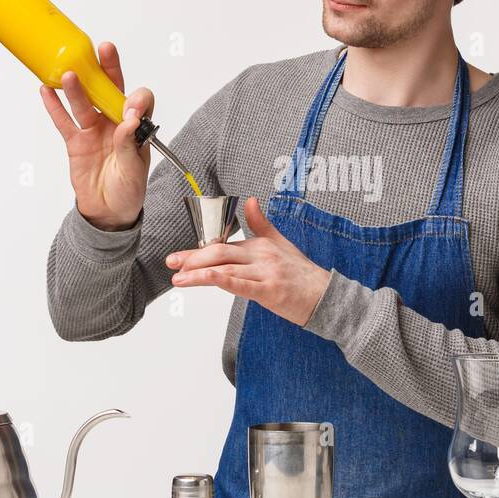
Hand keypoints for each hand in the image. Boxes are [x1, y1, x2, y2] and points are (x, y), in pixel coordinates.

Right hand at [40, 41, 153, 229]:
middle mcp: (115, 123)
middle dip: (109, 70)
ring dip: (77, 88)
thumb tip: (130, 120)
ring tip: (70, 73)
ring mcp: (94, 130)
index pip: (140, 102)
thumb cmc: (129, 190)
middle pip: (112, 90)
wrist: (109, 212)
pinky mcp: (75, 142)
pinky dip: (54, 106)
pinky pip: (63, 121)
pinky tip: (46, 89)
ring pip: (84, 103)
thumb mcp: (134, 170)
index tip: (131, 107)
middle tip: (105, 49)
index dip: (136, 100)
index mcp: (137, 128)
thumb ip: (130, 144)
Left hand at [165, 197, 331, 326]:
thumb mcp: (281, 243)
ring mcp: (265, 273)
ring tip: (178, 279)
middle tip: (171, 264)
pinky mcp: (270, 291)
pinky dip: (222, 280)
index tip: (177, 258)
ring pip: (225, 268)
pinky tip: (206, 278)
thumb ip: (262, 223)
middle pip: (219, 253)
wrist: (326, 296)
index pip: (222, 245)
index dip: (197, 251)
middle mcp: (261, 256)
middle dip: (192, 258)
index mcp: (260, 245)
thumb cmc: (302, 274)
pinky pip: (241, 284)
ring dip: (198, 273)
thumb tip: (251, 201)